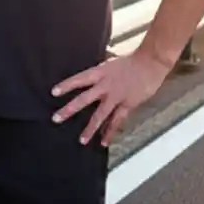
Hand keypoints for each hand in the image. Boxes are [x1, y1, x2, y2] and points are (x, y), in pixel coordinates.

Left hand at [50, 48, 172, 146]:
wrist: (150, 62)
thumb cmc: (130, 62)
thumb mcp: (110, 64)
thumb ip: (99, 74)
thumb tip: (90, 81)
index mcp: (99, 72)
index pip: (79, 79)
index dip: (66, 85)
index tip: (53, 92)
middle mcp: (105, 85)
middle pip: (84, 98)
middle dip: (70, 109)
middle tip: (56, 118)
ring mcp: (116, 96)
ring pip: (100, 114)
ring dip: (90, 128)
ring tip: (81, 140)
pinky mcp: (127, 104)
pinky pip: (117, 121)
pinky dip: (110, 132)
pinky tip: (104, 142)